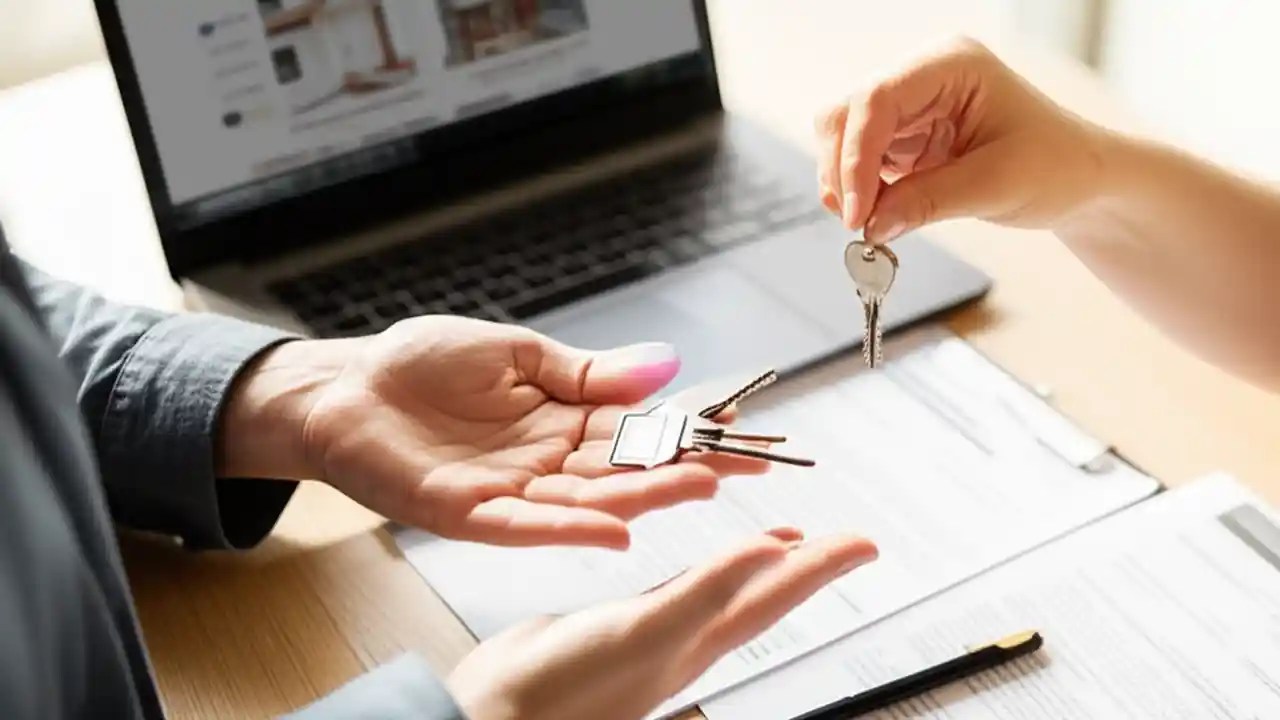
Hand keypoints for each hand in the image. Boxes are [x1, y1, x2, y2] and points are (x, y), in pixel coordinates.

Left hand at [219, 316, 768, 548]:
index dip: (690, 428)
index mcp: (563, 420)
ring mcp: (511, 492)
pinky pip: (527, 525)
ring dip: (644, 497)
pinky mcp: (468, 513)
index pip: (639, 428)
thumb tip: (661, 367)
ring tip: (698, 486)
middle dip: (684, 466)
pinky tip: (616, 531)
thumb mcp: (517, 353)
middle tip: (745, 465)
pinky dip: (571, 530)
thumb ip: (585, 372)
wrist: (345, 387)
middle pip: (625, 469)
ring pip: (588, 500)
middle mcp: (547, 463)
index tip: (745, 427)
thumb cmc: (423, 364)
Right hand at [447, 528, 878, 719]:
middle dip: (804, 567)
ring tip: (787, 544)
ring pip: (722, 593)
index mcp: (699, 642)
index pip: (776, 597)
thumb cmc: (567, 691)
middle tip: (843, 543)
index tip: (862, 544)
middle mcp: (685, 640)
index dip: (821, 567)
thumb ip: (709, 590)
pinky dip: (699, 574)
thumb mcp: (648, 632)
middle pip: (762, 595)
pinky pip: (676, 592)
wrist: (499, 717)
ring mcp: (653, 635)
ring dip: (758, 568)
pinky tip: (700, 570)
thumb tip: (772, 550)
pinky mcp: (616, 626)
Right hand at [816, 37, 1109, 243]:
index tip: (857, 213)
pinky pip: (859, 161)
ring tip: (869, 223)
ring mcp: (910, 106)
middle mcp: (922, 77)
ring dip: (845, 183)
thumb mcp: (995, 186)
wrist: (1080, 181)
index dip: (856, 157)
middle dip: (843, 171)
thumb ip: (925, 203)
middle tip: (858, 224)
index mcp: (951, 65)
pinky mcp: (904, 138)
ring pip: (843, 137)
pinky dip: (859, 192)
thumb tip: (868, 227)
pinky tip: (877, 215)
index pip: (877, 100)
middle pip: (846, 114)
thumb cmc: (1056, 166)